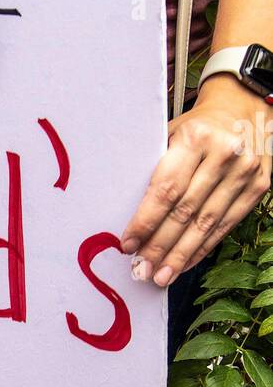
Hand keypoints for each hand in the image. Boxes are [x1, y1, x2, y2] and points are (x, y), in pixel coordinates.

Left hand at [120, 74, 271, 284]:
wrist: (244, 110)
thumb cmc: (197, 127)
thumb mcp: (172, 133)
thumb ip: (154, 167)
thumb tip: (127, 213)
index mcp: (196, 138)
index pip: (166, 189)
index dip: (146, 221)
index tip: (128, 245)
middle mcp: (224, 154)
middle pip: (186, 211)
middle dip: (161, 245)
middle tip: (141, 269)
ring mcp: (246, 172)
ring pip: (207, 224)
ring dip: (181, 255)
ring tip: (160, 276)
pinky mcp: (259, 187)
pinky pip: (226, 225)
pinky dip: (203, 248)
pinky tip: (185, 263)